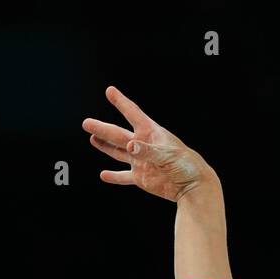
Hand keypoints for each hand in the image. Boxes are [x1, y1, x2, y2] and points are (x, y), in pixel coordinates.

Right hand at [81, 86, 215, 201]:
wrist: (193, 186)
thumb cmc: (186, 165)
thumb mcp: (168, 155)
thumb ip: (148, 151)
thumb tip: (129, 147)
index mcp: (151, 133)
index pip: (133, 114)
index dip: (121, 102)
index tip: (110, 91)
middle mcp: (143, 145)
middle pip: (118, 135)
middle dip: (103, 129)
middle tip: (86, 123)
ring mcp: (141, 161)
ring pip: (118, 152)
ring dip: (105, 146)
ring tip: (92, 138)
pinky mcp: (142, 177)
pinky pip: (124, 176)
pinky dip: (114, 176)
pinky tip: (103, 175)